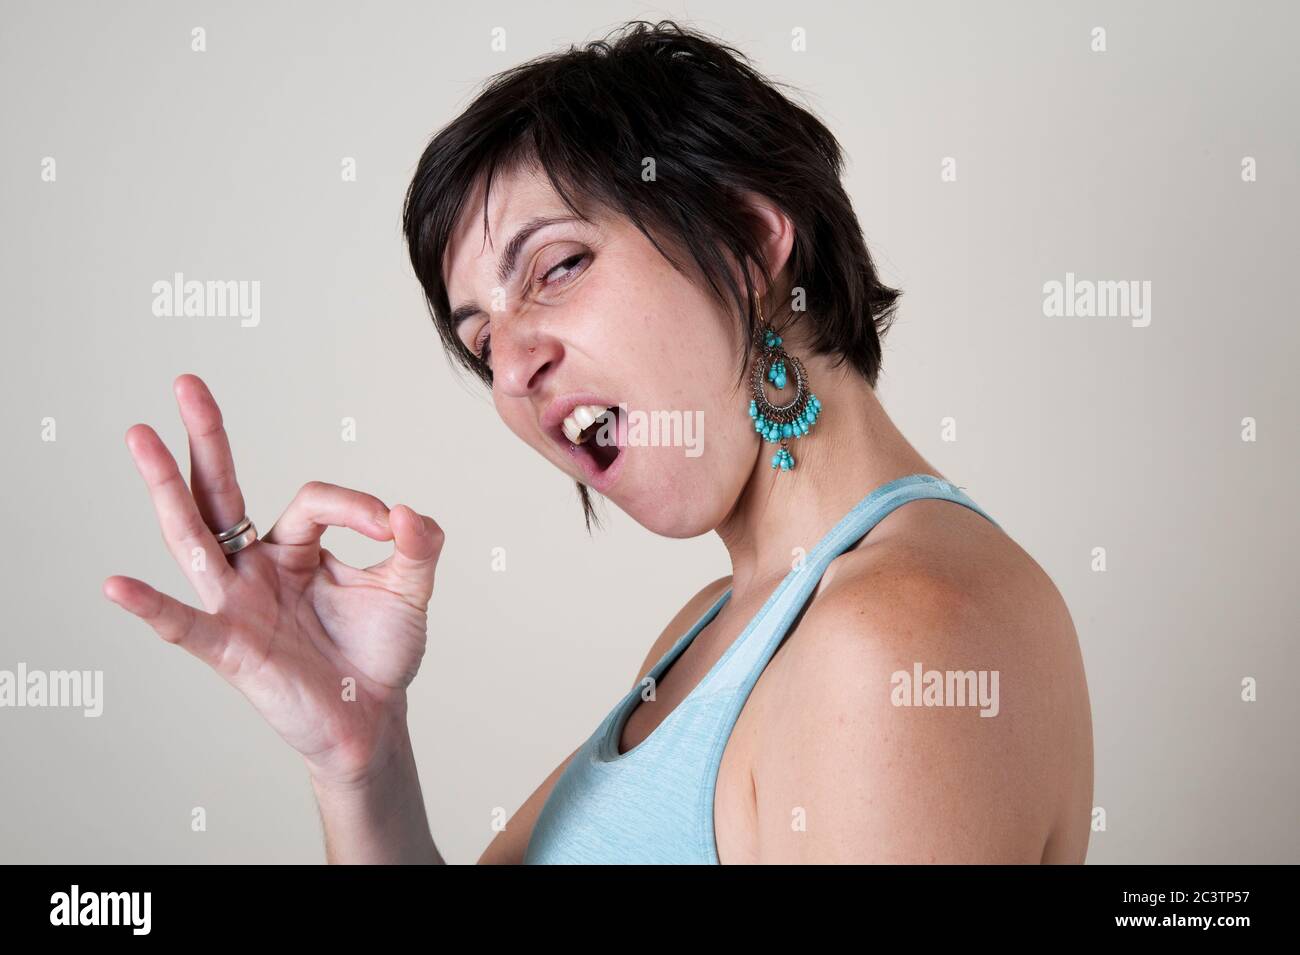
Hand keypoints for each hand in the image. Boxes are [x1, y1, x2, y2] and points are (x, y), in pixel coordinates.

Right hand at [104, 374, 443, 788]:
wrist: (374, 719)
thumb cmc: (380, 651)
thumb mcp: (409, 590)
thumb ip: (419, 546)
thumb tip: (409, 512)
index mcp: (297, 547)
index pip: (314, 501)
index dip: (356, 507)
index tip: (394, 529)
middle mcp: (258, 567)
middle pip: (222, 493)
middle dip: (207, 439)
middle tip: (187, 383)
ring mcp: (238, 603)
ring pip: (195, 538)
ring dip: (166, 488)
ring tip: (140, 436)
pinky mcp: (231, 648)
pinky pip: (186, 625)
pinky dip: (152, 607)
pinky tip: (117, 586)